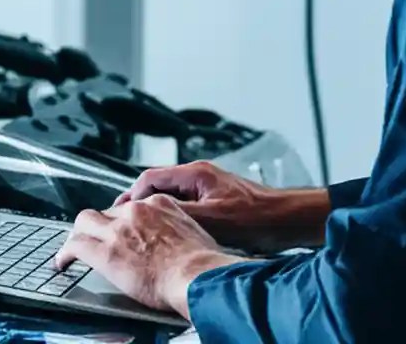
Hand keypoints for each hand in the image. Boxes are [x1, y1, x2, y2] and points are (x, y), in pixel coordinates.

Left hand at [54, 194, 247, 317]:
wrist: (196, 276)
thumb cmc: (203, 264)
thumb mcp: (196, 233)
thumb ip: (180, 231)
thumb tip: (179, 244)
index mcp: (159, 205)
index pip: (131, 206)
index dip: (122, 220)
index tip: (121, 230)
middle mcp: (135, 211)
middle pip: (106, 211)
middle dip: (100, 225)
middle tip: (96, 239)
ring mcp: (117, 229)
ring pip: (85, 221)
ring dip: (79, 234)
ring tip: (74, 247)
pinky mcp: (104, 251)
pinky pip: (75, 245)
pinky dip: (65, 254)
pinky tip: (63, 263)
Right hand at [114, 161, 329, 252]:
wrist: (287, 221)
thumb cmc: (258, 218)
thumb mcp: (213, 219)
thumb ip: (180, 214)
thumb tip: (151, 214)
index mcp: (196, 174)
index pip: (150, 178)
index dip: (130, 195)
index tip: (118, 210)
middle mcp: (200, 176)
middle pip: (158, 185)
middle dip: (139, 202)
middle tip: (123, 219)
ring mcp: (208, 188)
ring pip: (170, 196)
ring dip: (155, 210)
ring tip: (141, 227)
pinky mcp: (216, 201)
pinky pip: (184, 206)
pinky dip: (171, 216)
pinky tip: (169, 232)